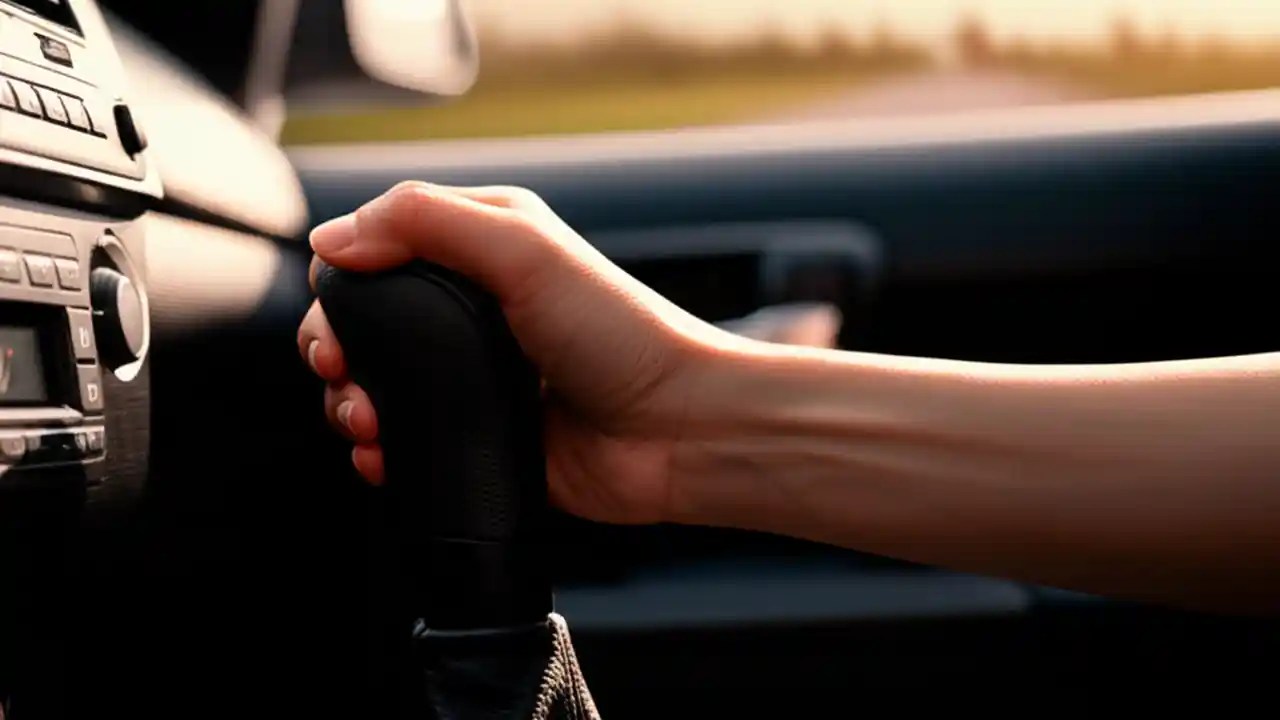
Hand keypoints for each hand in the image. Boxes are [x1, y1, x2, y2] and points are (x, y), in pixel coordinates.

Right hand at [297, 182, 727, 524]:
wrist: (679, 431)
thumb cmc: (621, 333)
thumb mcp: (525, 247)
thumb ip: (426, 222)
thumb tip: (333, 240)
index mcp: (481, 253)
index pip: (378, 255)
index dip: (341, 287)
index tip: (337, 322)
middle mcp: (472, 316)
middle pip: (363, 329)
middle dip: (334, 353)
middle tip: (344, 375)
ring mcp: (474, 383)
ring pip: (374, 391)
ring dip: (349, 408)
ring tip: (368, 424)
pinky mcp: (479, 441)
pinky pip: (407, 449)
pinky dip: (380, 457)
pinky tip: (383, 460)